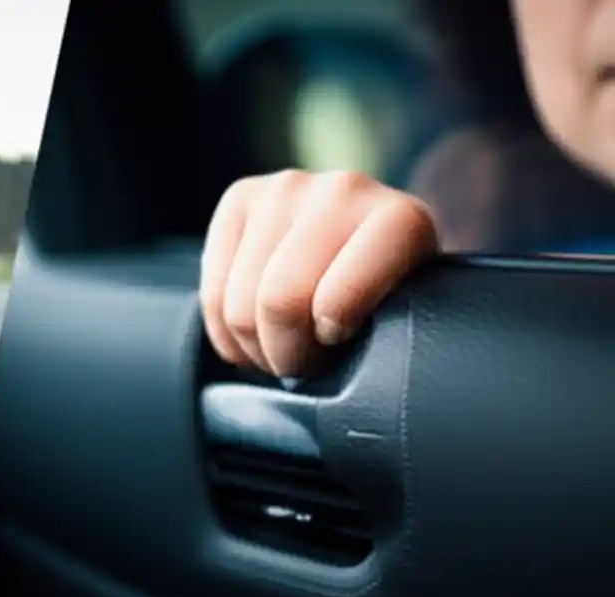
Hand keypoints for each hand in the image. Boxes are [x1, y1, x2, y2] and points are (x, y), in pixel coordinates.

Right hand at [199, 169, 438, 377]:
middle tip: (303, 361)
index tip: (335, 344)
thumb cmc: (390, 296)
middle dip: (284, 353)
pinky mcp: (241, 196)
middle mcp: (342, 191)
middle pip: (277, 303)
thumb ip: (376, 338)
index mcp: (399, 221)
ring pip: (237, 303)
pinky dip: (226, 330)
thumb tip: (324, 388)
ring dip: (253, 345)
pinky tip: (253, 331)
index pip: (334, 302)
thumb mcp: (404, 319)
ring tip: (281, 344)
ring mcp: (286, 189)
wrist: (372, 242)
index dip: (324, 341)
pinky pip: (211, 289)